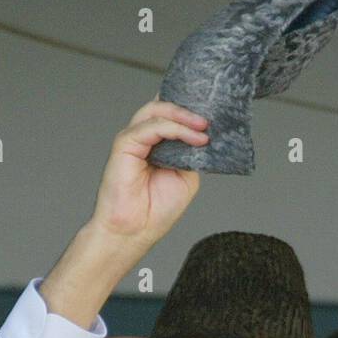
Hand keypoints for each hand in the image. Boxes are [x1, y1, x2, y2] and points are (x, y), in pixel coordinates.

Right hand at [88, 98, 208, 247]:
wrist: (135, 231)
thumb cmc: (155, 211)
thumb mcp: (186, 177)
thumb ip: (191, 154)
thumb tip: (203, 135)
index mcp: (156, 144)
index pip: (171, 114)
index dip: (190, 109)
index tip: (213, 116)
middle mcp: (144, 138)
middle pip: (163, 106)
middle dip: (189, 108)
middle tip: (209, 120)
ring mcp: (133, 139)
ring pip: (157, 111)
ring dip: (183, 116)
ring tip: (203, 126)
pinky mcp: (124, 144)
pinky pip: (153, 126)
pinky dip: (175, 128)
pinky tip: (193, 137)